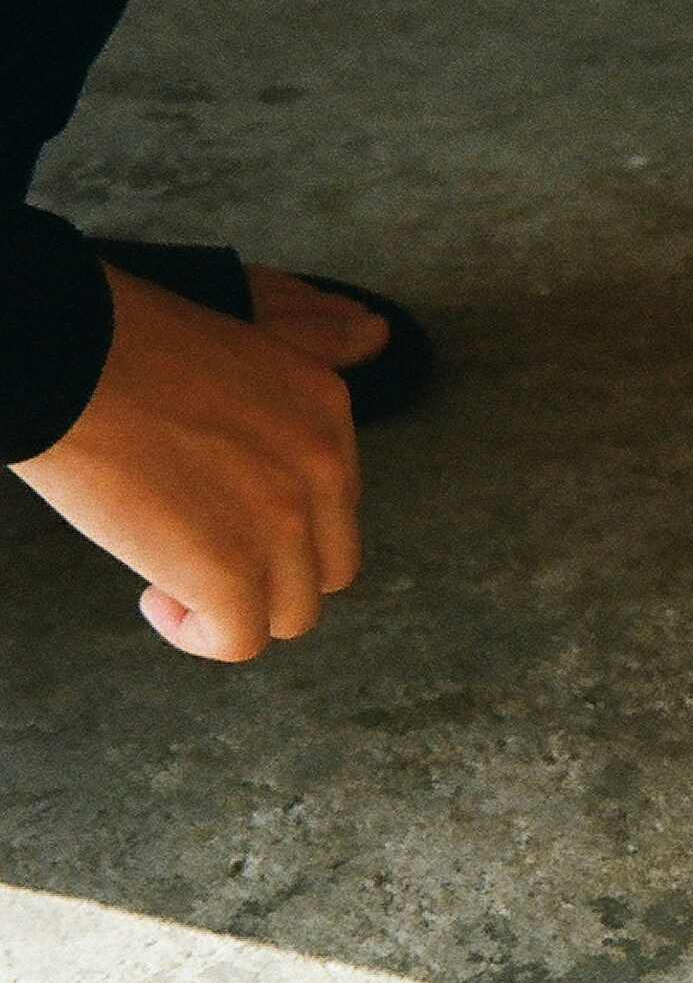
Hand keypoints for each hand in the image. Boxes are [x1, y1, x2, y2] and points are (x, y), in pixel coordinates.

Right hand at [9, 264, 361, 660]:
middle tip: (198, 553)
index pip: (334, 501)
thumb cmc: (121, 343)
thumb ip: (289, 376)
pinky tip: (156, 599)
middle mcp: (325, 467)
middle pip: (328, 563)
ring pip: (293, 611)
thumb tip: (341, 366)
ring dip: (237, 607)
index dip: (277, 521)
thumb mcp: (238, 344)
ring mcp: (284, 521)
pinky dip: (198, 634)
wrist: (62, 355)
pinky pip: (240, 639)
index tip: (216, 511)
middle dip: (270, 572)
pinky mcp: (230, 569)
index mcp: (326, 408)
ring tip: (171, 578)